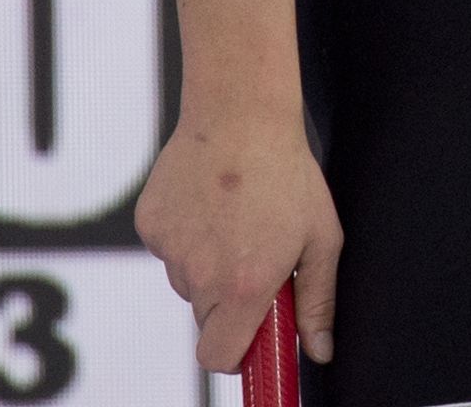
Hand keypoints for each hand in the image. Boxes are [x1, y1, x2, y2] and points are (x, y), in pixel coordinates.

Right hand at [135, 111, 342, 370]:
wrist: (242, 112)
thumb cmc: (288, 172)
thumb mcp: (322, 237)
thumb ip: (318, 300)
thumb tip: (319, 351)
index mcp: (245, 286)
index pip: (219, 359)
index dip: (237, 352)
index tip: (253, 333)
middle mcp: (201, 276)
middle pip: (206, 319)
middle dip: (229, 299)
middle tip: (256, 250)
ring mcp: (170, 250)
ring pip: (188, 281)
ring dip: (209, 263)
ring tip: (237, 214)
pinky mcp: (149, 225)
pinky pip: (168, 249)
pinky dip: (187, 234)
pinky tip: (211, 200)